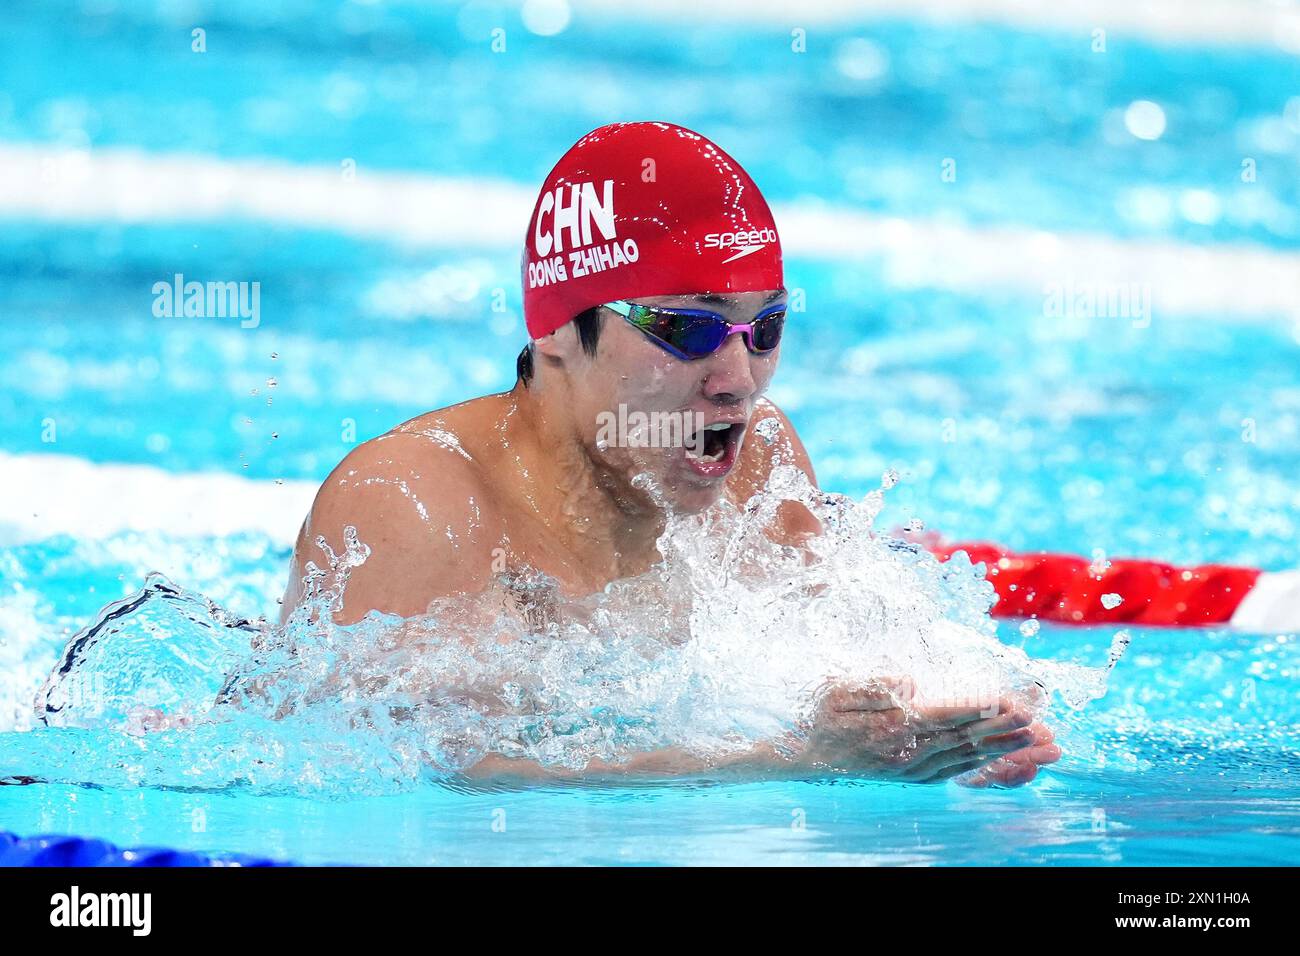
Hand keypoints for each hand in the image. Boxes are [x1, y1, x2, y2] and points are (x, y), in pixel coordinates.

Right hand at [793, 677, 1050, 783]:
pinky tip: (1005, 757)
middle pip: (966, 739)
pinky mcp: (914, 777)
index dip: (982, 709)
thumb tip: (914, 683)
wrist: (806, 758)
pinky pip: (956, 771)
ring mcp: (912, 769)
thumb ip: (876, 686)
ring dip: (1006, 749)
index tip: (1012, 701)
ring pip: (967, 758)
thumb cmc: (822, 717)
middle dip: (1006, 729)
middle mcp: (907, 754)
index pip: (946, 716)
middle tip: (1040, 719)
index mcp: (891, 728)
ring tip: (1039, 741)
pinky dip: (984, 764)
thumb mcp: (837, 691)